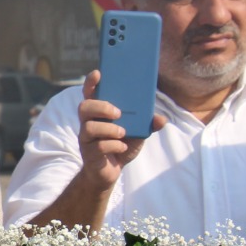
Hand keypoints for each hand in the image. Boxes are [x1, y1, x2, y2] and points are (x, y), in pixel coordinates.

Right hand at [75, 70, 168, 190]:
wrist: (111, 172)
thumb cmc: (121, 146)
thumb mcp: (137, 133)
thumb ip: (147, 124)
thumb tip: (161, 119)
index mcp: (98, 112)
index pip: (89, 93)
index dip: (91, 82)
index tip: (98, 73)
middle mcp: (87, 122)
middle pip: (84, 107)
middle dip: (101, 107)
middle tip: (118, 113)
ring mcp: (86, 138)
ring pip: (90, 127)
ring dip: (109, 129)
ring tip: (123, 133)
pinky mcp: (88, 154)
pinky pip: (98, 146)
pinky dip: (113, 146)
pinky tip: (121, 148)